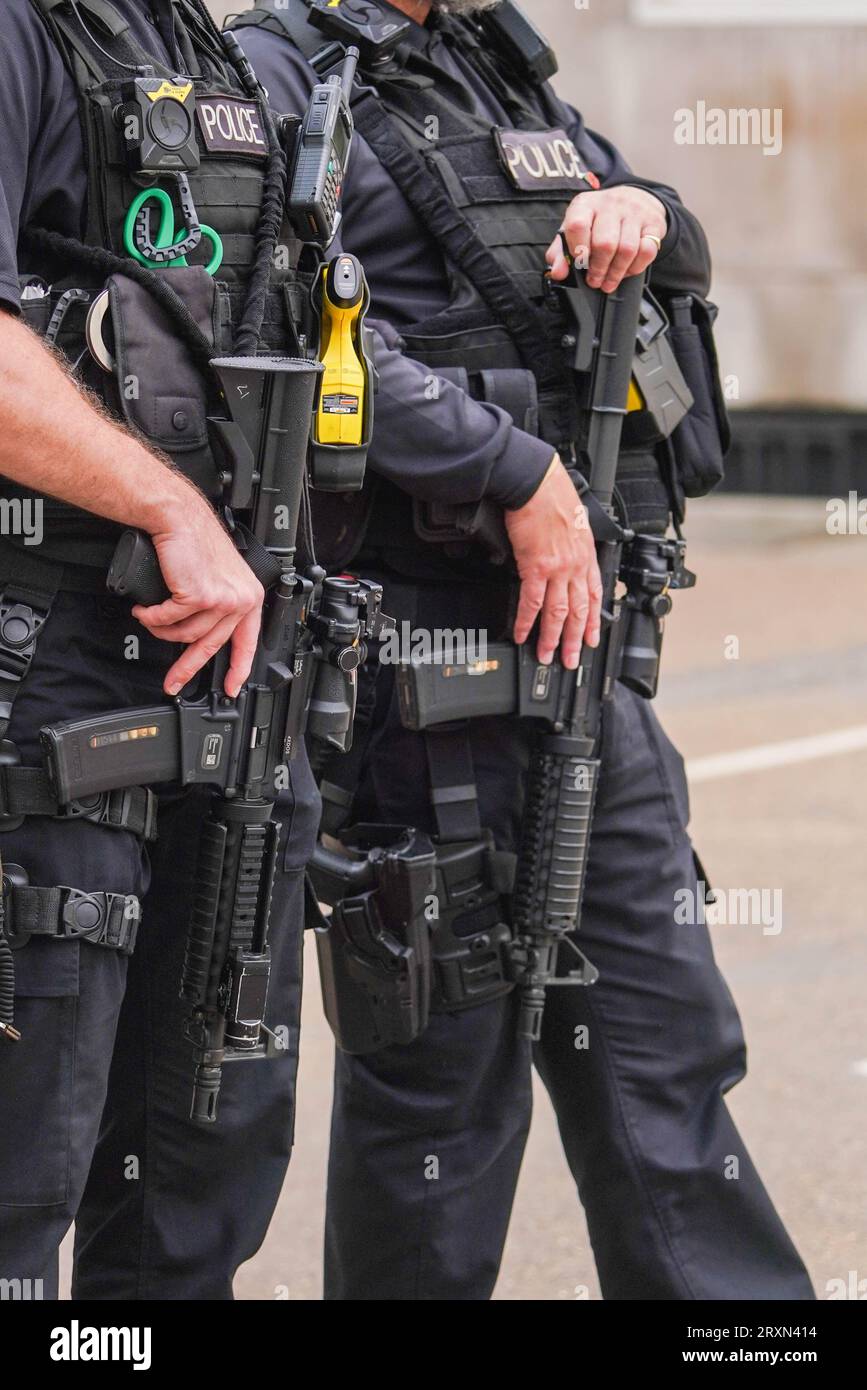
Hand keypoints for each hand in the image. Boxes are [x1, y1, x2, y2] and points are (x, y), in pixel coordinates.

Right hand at [131, 497, 264, 697]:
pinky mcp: (199, 596)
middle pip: (210, 646)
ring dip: (162, 630)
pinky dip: (152, 617)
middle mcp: (239, 599)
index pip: (247, 643)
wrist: (178, 517)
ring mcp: (221, 599)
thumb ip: (217, 606)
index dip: (237, 670)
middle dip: (186, 668)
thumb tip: (201, 635)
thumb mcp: (217, 577)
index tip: (230, 688)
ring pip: (185, 634)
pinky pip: (169, 620)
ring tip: (151, 618)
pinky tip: (145, 610)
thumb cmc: (194, 541)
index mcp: (248, 596)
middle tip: (173, 682)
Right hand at [504, 456, 601, 668]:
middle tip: (571, 658)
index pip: (594, 593)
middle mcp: (575, 564)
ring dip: (552, 637)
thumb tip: (562, 553)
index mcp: (585, 553)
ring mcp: (558, 568)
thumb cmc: (550, 493)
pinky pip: (532, 602)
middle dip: (575, 638)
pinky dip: (526, 621)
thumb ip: (570, 542)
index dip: (593, 619)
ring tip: (547, 655)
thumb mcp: (574, 519)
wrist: (534, 483)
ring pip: (558, 612)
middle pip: (578, 610)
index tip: (591, 636)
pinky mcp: (536, 567)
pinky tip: (523, 634)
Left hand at [546, 186, 666, 293]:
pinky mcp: (653, 223)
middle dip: (598, 269)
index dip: (578, 250)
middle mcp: (611, 204)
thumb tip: (558, 273)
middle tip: (594, 281)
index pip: (578, 225)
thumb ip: (561, 252)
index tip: (579, 263)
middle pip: (605, 243)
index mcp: (586, 204)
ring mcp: (634, 212)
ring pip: (627, 250)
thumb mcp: (575, 230)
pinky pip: (647, 251)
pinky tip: (626, 271)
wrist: (633, 199)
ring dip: (616, 273)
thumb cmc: (599, 220)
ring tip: (608, 282)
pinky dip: (636, 267)